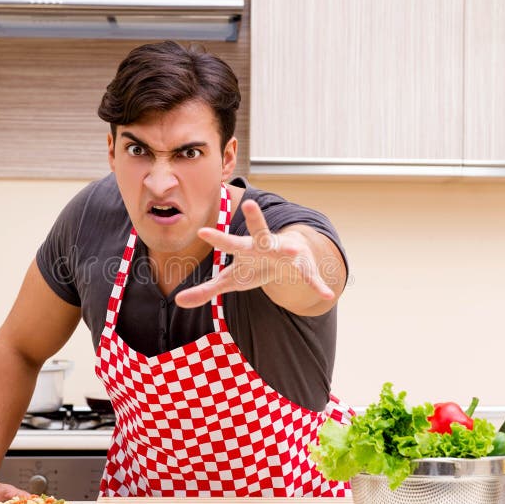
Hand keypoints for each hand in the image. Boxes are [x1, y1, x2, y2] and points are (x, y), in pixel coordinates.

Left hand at [175, 199, 335, 309]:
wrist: (286, 261)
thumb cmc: (253, 268)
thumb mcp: (229, 281)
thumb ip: (205, 290)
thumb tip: (178, 301)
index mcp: (245, 249)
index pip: (227, 242)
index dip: (215, 237)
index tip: (201, 230)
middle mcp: (265, 245)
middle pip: (258, 231)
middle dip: (254, 218)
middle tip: (248, 201)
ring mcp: (284, 253)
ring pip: (286, 248)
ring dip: (288, 247)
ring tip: (291, 246)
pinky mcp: (302, 266)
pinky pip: (309, 276)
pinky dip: (317, 284)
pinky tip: (326, 294)